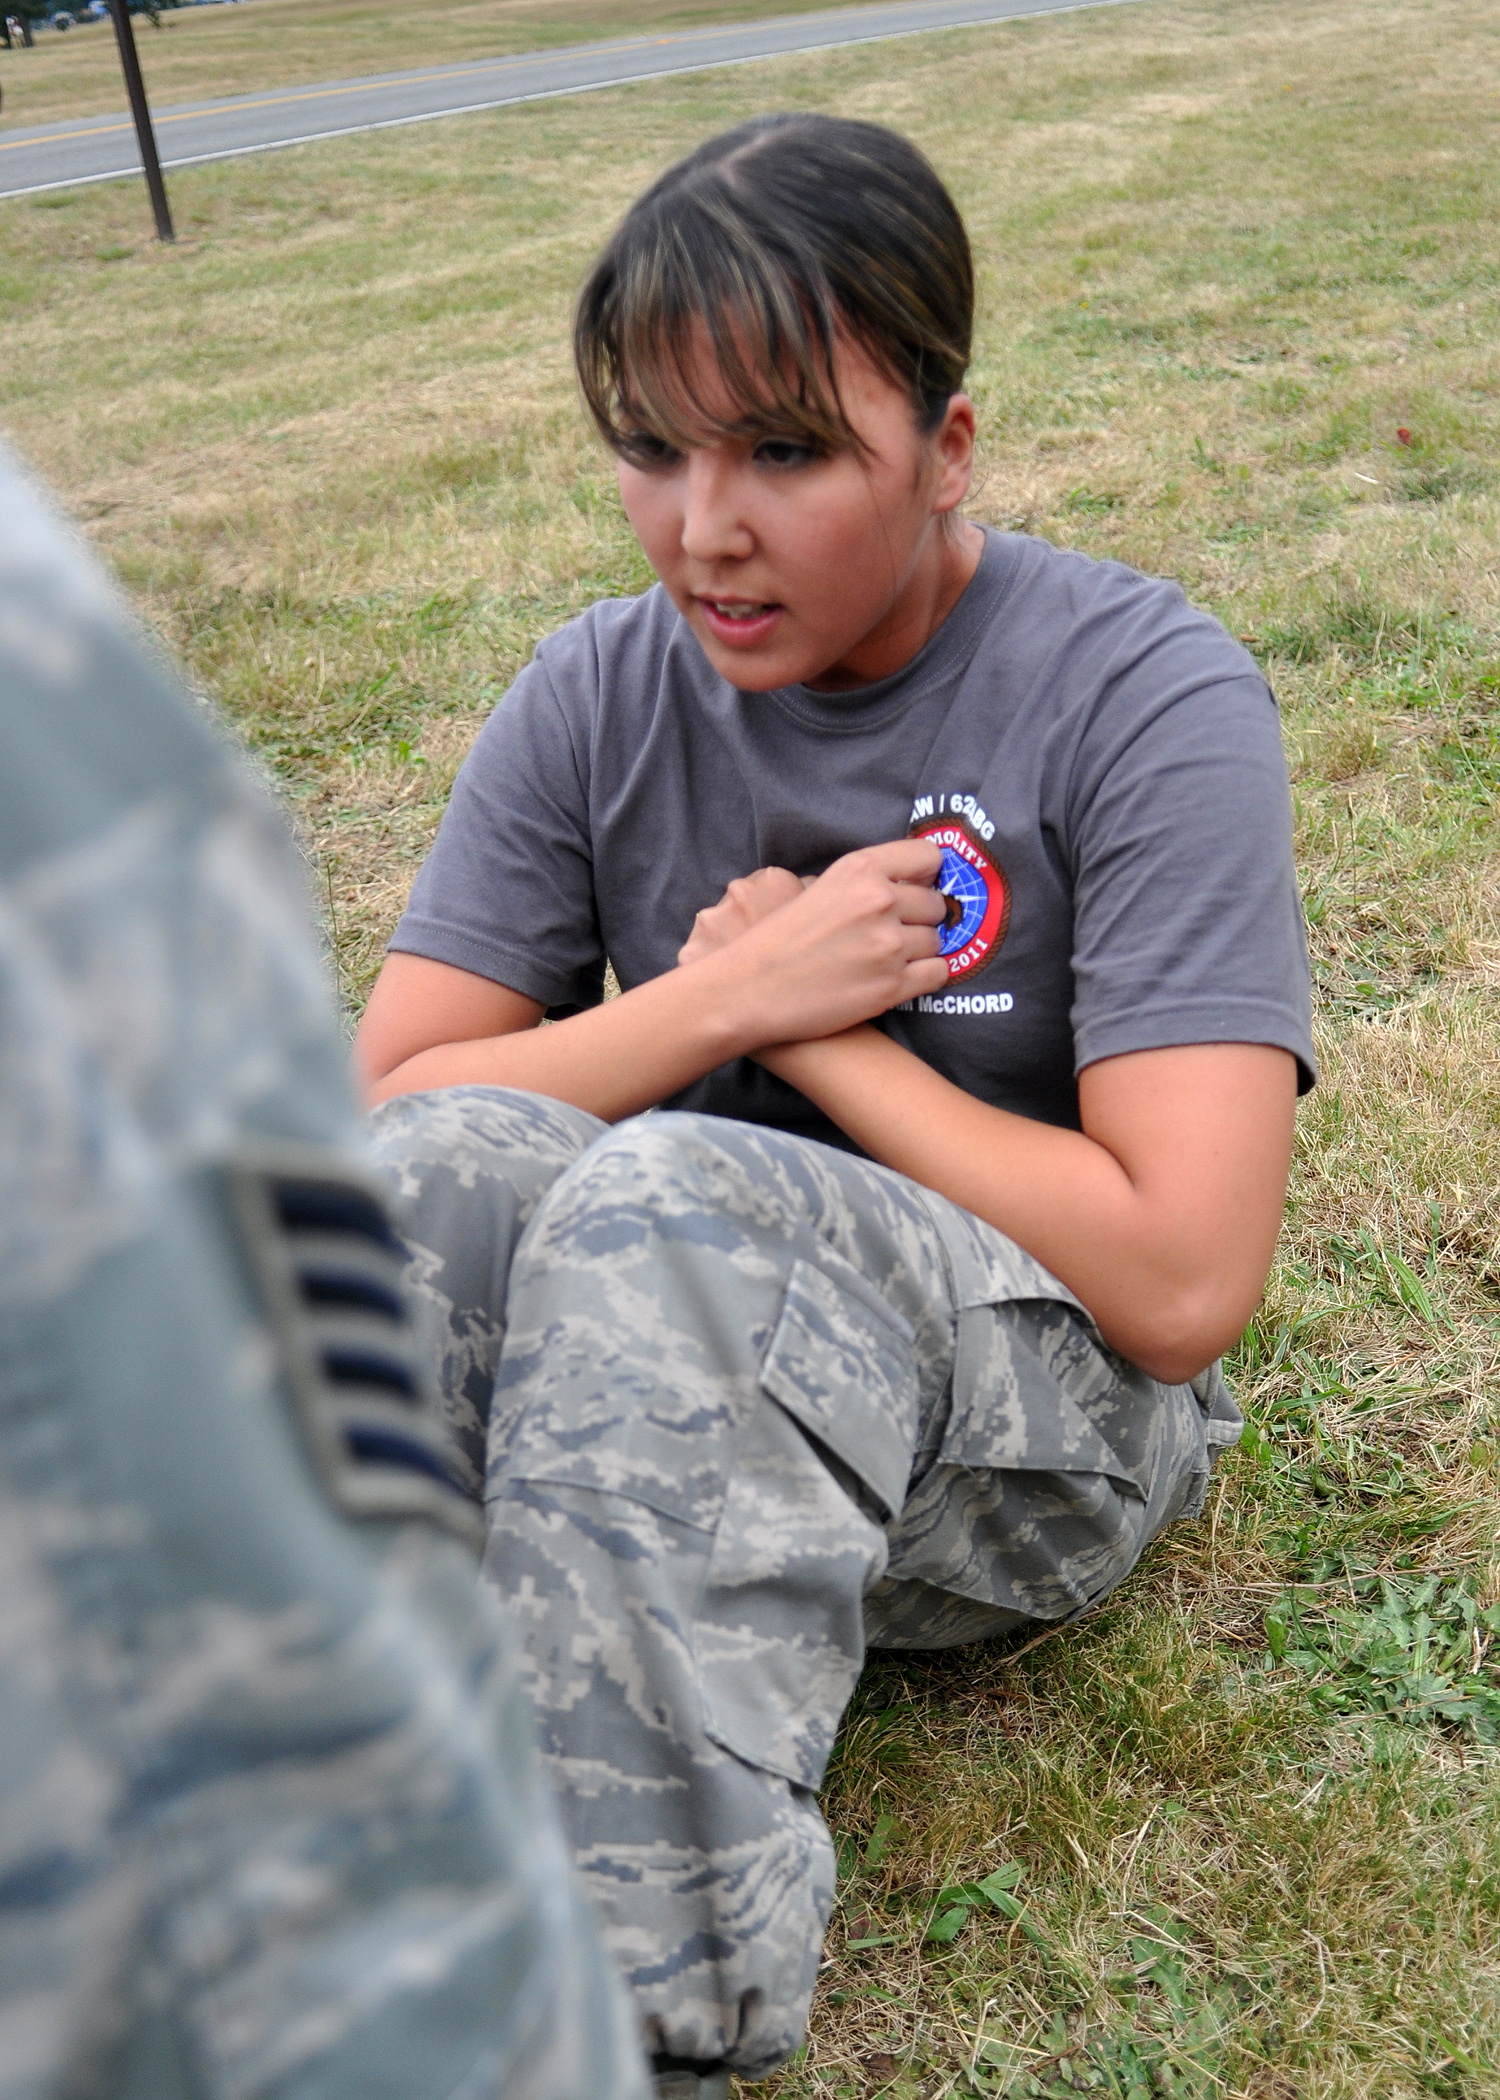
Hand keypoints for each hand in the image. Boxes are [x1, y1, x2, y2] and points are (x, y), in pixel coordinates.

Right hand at [688, 838, 951, 1047]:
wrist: (749, 990)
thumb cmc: (775, 942)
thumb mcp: (816, 889)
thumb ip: (863, 881)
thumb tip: (909, 883)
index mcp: (859, 871)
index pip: (928, 857)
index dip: (926, 876)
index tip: (916, 889)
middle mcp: (879, 902)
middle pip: (936, 904)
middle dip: (921, 919)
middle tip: (894, 933)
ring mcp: (889, 945)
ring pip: (937, 941)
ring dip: (919, 951)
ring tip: (885, 959)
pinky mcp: (893, 986)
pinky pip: (939, 973)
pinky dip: (924, 976)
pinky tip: (898, 978)